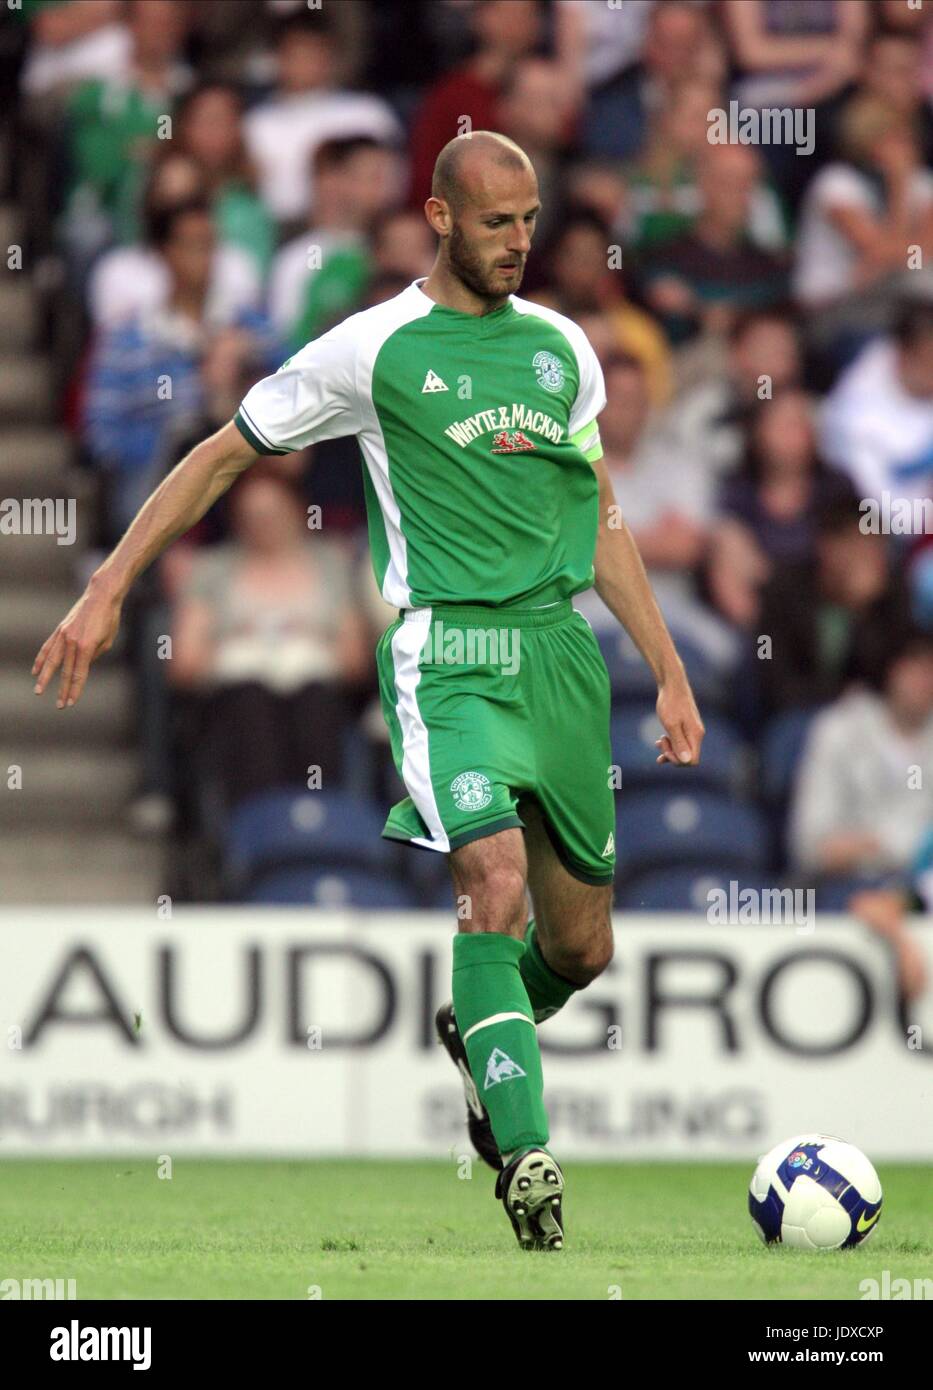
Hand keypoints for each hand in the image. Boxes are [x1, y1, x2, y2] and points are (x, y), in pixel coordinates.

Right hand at [32, 578, 122, 707]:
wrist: (100, 596)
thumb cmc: (109, 619)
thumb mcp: (107, 641)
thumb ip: (94, 657)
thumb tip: (81, 668)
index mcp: (87, 647)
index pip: (79, 674)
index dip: (75, 690)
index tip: (70, 703)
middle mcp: (72, 642)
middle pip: (65, 671)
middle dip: (62, 690)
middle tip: (59, 705)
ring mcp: (63, 635)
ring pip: (51, 661)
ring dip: (44, 678)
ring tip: (38, 691)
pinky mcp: (60, 630)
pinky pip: (47, 648)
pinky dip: (40, 660)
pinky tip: (35, 671)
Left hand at [655, 676, 704, 765]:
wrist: (672, 684)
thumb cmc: (670, 703)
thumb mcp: (671, 724)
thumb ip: (679, 743)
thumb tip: (686, 761)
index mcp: (696, 735)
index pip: (692, 760)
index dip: (678, 761)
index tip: (665, 750)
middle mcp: (697, 734)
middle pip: (687, 756)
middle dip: (672, 755)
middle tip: (660, 742)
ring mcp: (693, 729)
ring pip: (683, 749)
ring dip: (670, 749)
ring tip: (658, 743)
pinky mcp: (687, 725)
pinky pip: (681, 740)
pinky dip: (671, 743)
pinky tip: (660, 741)